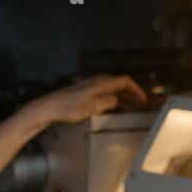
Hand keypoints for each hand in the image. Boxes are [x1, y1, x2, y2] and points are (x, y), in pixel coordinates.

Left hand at [20, 75, 148, 127]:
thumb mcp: (91, 107)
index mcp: (100, 84)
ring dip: (123, 98)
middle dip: (132, 94)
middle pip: (119, 85)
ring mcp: (89, 87)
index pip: (125, 81)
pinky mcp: (83, 93)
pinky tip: (112, 108)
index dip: (137, 90)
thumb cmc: (66, 108)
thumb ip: (107, 102)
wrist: (47, 109)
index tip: (143, 100)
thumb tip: (116, 100)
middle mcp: (95, 82)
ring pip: (112, 89)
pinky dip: (112, 100)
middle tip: (140, 105)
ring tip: (130, 108)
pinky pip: (104, 94)